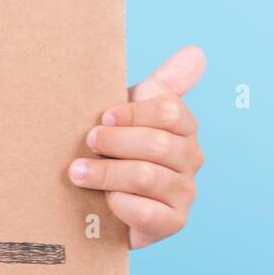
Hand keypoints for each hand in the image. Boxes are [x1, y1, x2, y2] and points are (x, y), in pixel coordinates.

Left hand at [68, 46, 205, 248]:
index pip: (169, 111)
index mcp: (182, 127)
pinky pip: (146, 212)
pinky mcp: (172, 222)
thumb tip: (196, 52)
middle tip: (87, 142)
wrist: (102, 202)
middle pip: (157, 144)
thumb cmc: (115, 150)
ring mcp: (184, 192)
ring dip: (106, 173)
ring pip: (147, 176)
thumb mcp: (130, 113)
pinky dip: (119, 204)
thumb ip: (161, 84)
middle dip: (115, 142)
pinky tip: (102, 200)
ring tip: (76, 172)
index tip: (102, 116)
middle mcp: (190, 158)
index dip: (132, 113)